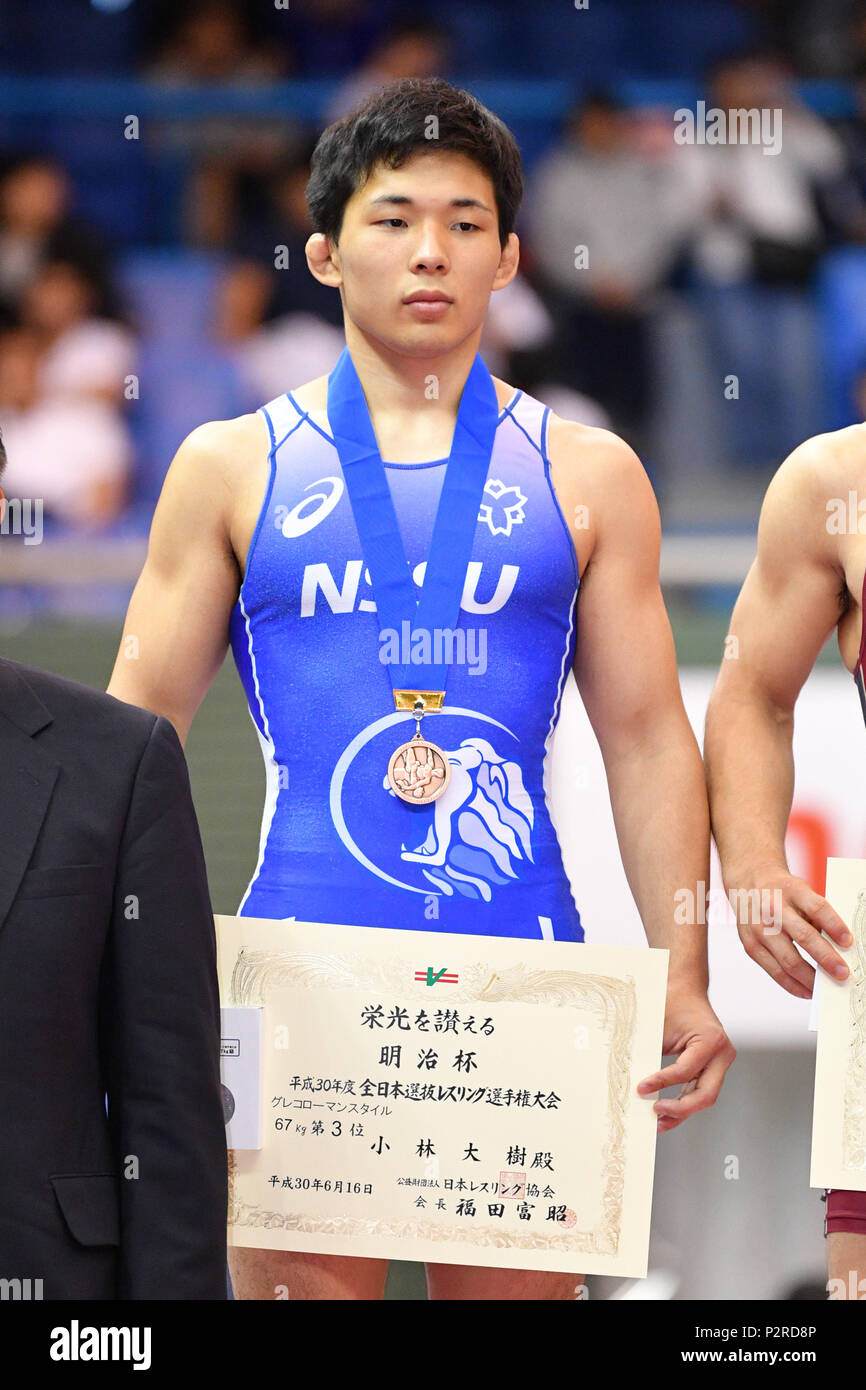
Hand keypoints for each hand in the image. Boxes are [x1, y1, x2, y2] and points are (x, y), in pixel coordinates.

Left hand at [637, 990, 734, 1132]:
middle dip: (679, 1108)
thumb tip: (636, 1084)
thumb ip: (652, 1054)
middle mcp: (722, 1054)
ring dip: (682, 1111)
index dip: (661, 1083)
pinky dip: (684, 1101)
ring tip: (658, 1122)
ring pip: (704, 1097)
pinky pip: (700, 1089)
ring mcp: (720, 1062)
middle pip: (705, 1094)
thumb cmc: (673, 1002)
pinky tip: (667, 1111)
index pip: (686, 1072)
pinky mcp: (713, 1067)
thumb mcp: (660, 1026)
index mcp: (711, 1041)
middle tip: (655, 1112)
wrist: (685, 990)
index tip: (641, 1089)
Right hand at [727, 864, 851, 997]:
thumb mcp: (801, 891)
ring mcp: (759, 929)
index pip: (816, 908)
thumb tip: (838, 947)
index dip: (834, 925)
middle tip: (843, 973)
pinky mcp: (751, 946)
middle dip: (826, 958)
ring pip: (788, 960)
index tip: (848, 942)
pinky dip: (793, 985)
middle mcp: (772, 909)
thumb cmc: (781, 890)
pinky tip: (807, 990)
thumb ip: (816, 916)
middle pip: (803, 936)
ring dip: (811, 977)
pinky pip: (775, 971)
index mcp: (791, 890)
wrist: (748, 883)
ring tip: (827, 985)